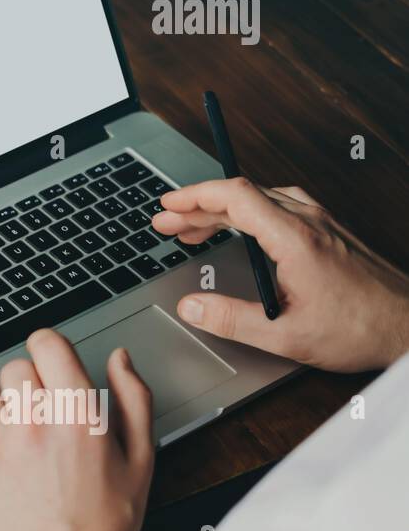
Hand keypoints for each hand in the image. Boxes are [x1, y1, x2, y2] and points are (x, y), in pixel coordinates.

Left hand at [0, 330, 153, 530]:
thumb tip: (120, 359)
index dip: (48, 344)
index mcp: (78, 416)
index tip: (48, 354)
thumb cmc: (102, 524)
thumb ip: (134, 401)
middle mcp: (34, 422)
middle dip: (24, 376)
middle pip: (14, 365)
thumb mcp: (139, 462)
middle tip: (32, 397)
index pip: (49, 345)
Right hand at [153, 178, 408, 372]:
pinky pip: (281, 205)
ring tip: (196, 227)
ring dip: (223, 208)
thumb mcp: (286, 335)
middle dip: (198, 206)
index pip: (235, 196)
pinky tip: (243, 228)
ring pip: (262, 198)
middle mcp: (309, 221)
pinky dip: (249, 212)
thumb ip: (232, 320)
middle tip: (167, 223)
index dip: (195, 196)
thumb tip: (192, 307)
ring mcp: (323, 223)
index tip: (169, 206)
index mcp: (295, 238)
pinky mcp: (331, 231)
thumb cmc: (363, 329)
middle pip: (243, 195)